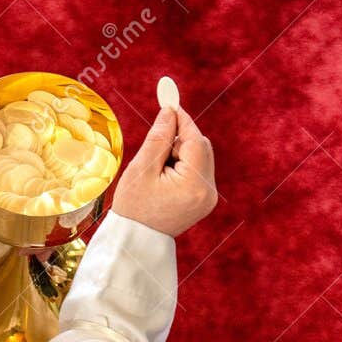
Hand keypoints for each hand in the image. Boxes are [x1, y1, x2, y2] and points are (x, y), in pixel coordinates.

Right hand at [112, 104, 216, 236]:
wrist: (135, 241)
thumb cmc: (133, 207)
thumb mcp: (142, 168)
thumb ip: (159, 137)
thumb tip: (170, 111)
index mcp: (194, 185)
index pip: (194, 140)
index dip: (182, 119)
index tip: (169, 100)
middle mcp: (208, 192)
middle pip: (201, 146)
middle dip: (179, 140)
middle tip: (155, 146)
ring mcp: (208, 198)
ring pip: (200, 157)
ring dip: (179, 154)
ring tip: (156, 171)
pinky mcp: (204, 201)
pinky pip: (198, 171)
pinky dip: (182, 166)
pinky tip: (164, 179)